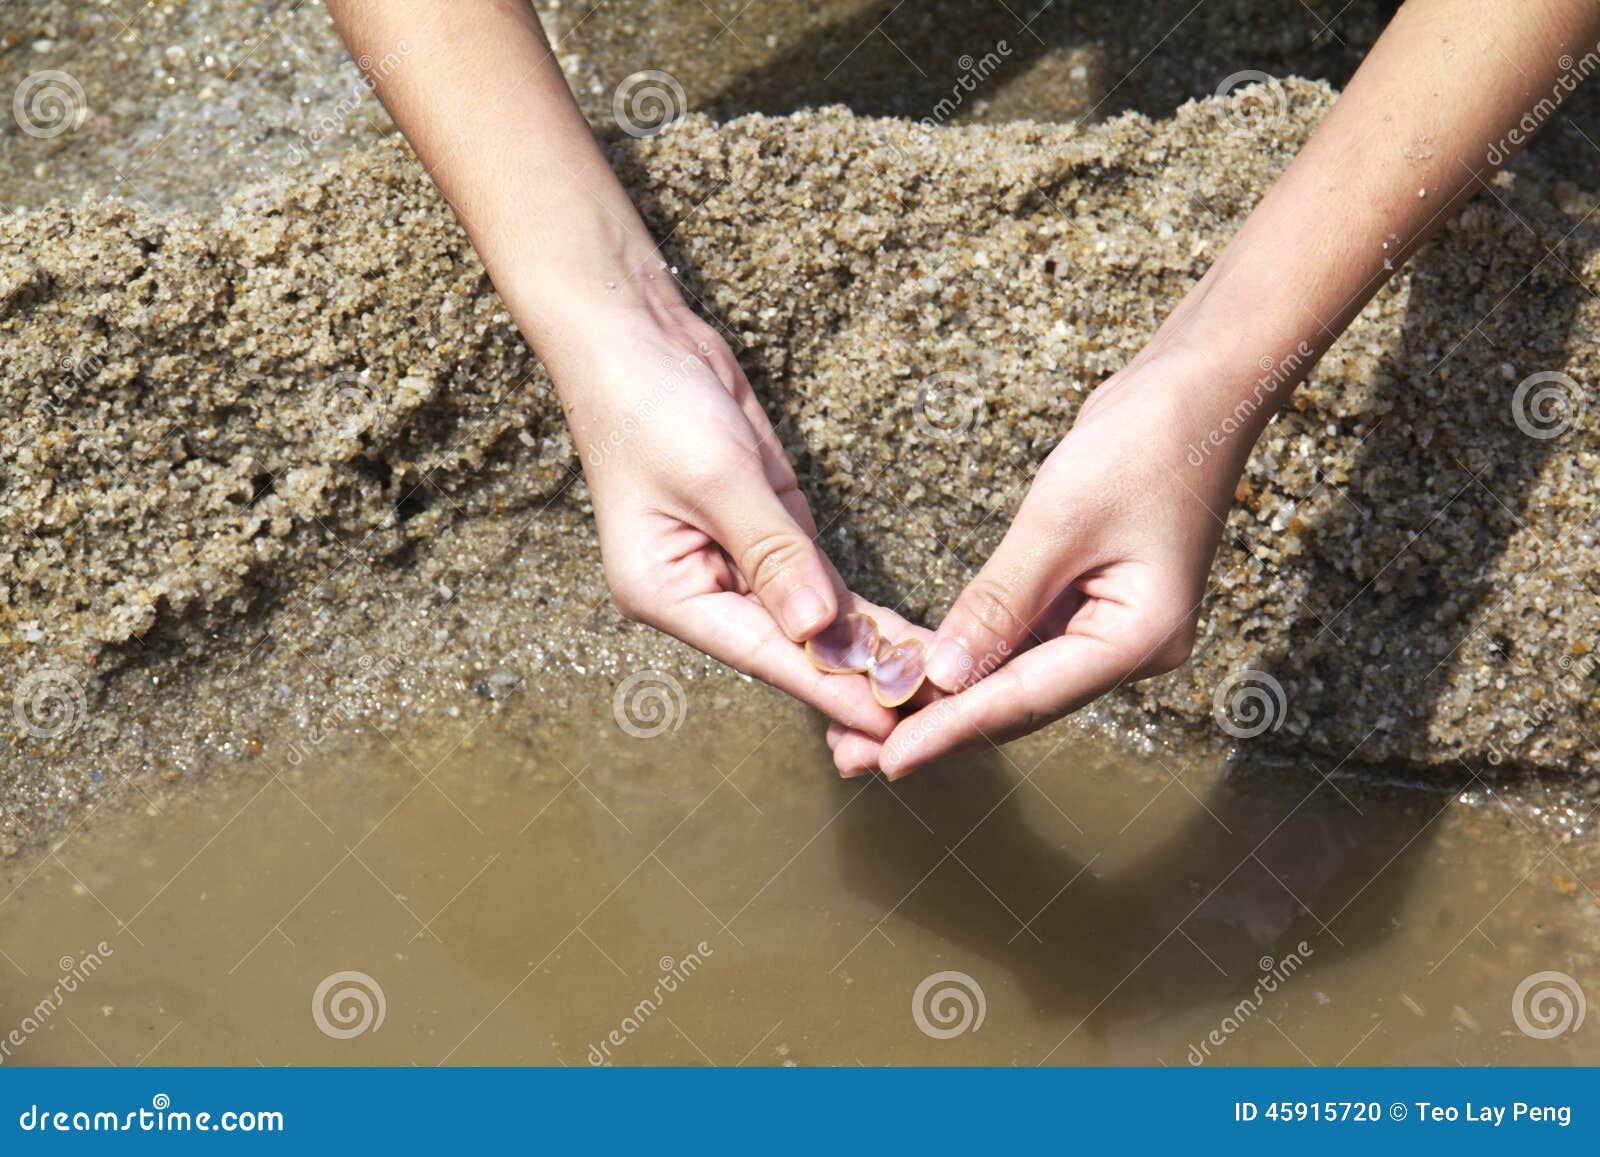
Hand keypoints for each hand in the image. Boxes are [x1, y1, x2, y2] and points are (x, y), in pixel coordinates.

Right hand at [561, 294, 916, 740]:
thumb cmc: (651, 406)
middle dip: (858, 677)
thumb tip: (819, 628)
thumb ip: (773, 554)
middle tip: (933, 710)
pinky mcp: (766, 532)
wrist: (636, 337)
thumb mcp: (717, 480)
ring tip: (933, 683)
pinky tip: (902, 637)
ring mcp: (734, 564)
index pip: (763, 653)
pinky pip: (817, 583)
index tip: (888, 721)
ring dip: (869, 649)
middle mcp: (700, 591)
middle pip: (788, 649)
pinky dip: (856, 609)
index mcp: (667, 594)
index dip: (830, 688)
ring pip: (810, 621)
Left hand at [827, 355, 1242, 775]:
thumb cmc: (1143, 443)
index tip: (888, 758)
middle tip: (858, 755)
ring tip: (873, 729)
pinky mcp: (1093, 602)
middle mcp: (1131, 649)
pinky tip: (924, 677)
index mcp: (1139, 640)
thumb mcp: (1059, 522)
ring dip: (950, 701)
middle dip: (941, 728)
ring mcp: (1113, 628)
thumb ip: (998, 603)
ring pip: (1018, 680)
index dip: (951, 730)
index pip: (1026, 698)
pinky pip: (1023, 645)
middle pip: (1021, 703)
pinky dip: (973, 660)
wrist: (1200, 390)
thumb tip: (939, 676)